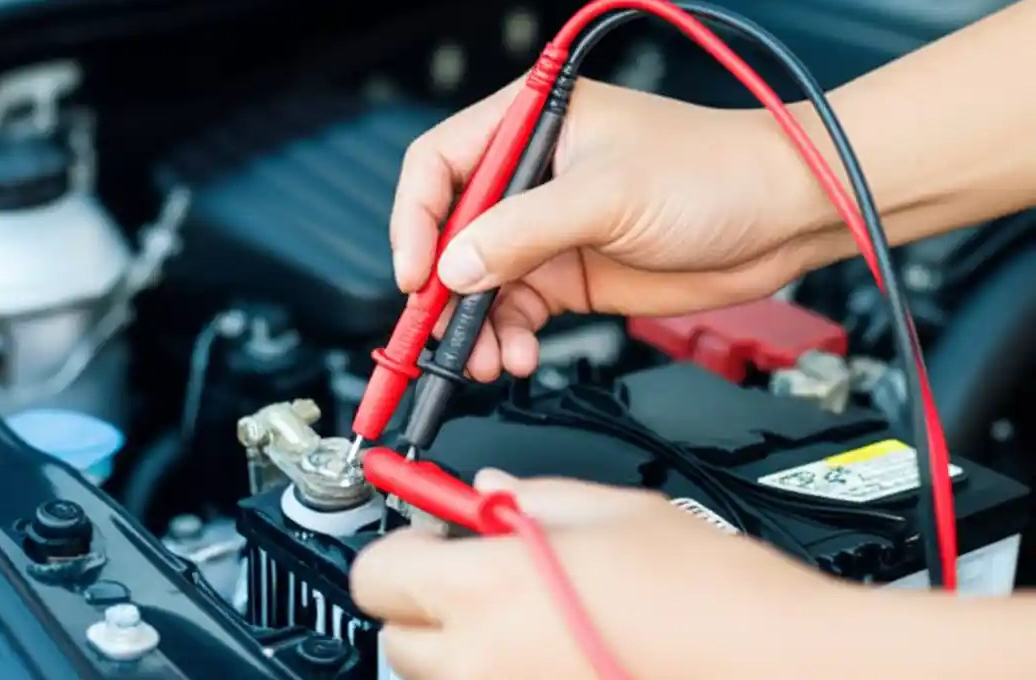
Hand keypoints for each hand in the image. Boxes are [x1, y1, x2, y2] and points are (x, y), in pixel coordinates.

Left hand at [350, 470, 858, 679]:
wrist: (776, 662)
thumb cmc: (708, 592)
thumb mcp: (609, 510)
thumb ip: (527, 499)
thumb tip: (488, 492)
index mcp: (487, 589)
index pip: (377, 575)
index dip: (401, 546)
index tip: (434, 531)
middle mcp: (483, 661)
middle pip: (394, 637)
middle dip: (421, 598)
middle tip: (474, 570)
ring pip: (434, 679)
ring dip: (454, 643)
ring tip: (520, 612)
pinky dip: (494, 672)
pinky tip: (546, 648)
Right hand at [390, 79, 837, 380]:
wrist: (780, 219)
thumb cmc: (713, 172)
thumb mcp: (609, 195)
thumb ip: (523, 231)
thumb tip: (455, 268)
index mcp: (528, 126)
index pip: (437, 166)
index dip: (414, 220)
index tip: (416, 274)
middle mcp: (528, 177)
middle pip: (450, 233)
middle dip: (441, 290)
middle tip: (439, 334)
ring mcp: (546, 230)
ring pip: (478, 284)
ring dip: (474, 327)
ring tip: (485, 359)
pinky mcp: (567, 275)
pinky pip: (514, 313)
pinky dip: (507, 339)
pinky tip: (518, 356)